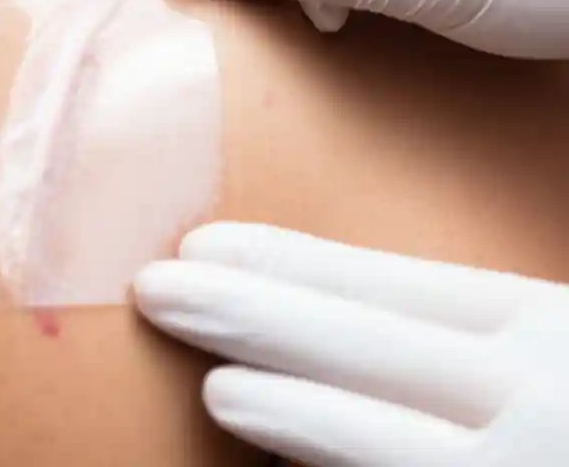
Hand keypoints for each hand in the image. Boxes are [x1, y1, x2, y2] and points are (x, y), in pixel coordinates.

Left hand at [134, 222, 568, 465]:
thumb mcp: (547, 353)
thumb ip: (477, 340)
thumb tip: (340, 321)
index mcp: (561, 332)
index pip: (410, 289)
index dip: (302, 265)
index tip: (208, 239)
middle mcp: (555, 398)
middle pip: (382, 349)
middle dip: (264, 314)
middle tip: (156, 286)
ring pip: (392, 445)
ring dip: (295, 410)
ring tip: (213, 386)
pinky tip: (260, 460)